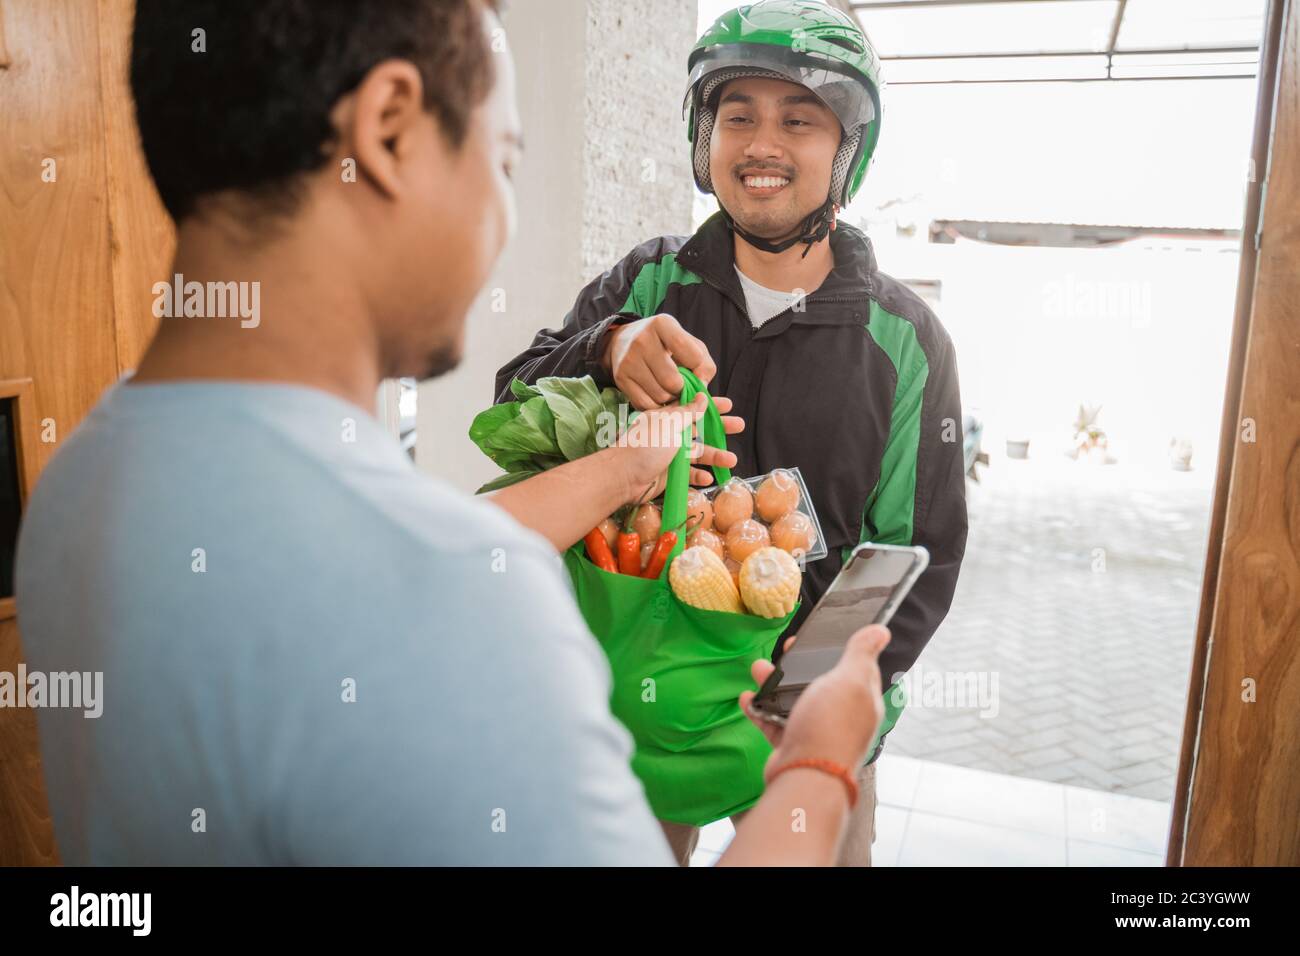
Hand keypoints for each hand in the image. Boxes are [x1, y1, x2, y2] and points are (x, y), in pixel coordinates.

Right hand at [602, 314, 717, 407]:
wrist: (623, 342)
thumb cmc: (663, 344)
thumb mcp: (687, 342)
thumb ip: (703, 363)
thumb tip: (702, 386)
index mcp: (663, 324)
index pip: (692, 354)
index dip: (699, 369)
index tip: (696, 370)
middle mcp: (642, 340)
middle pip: (673, 381)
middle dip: (681, 388)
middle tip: (680, 384)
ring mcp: (629, 360)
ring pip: (659, 396)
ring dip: (669, 398)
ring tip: (667, 388)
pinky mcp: (620, 377)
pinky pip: (645, 404)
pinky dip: (655, 405)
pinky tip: (655, 393)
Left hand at [613, 394, 739, 502]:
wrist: (623, 476)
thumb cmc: (646, 445)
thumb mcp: (670, 423)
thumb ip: (688, 412)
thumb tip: (702, 397)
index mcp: (667, 418)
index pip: (693, 408)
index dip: (711, 406)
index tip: (728, 405)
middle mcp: (669, 435)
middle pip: (700, 430)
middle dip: (720, 429)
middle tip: (740, 426)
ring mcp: (669, 455)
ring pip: (697, 453)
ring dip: (714, 456)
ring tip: (732, 460)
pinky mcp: (668, 475)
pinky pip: (688, 474)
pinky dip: (698, 476)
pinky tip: (709, 477)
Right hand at [739, 626, 889, 774]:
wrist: (806, 777)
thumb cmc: (832, 726)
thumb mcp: (850, 679)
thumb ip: (861, 653)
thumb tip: (882, 631)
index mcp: (861, 699)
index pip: (855, 668)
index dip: (838, 650)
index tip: (817, 637)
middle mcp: (841, 716)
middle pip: (820, 683)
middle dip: (799, 666)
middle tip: (785, 651)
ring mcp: (816, 732)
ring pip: (793, 700)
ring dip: (774, 683)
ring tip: (758, 670)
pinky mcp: (793, 745)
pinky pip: (774, 722)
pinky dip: (760, 710)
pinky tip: (749, 699)